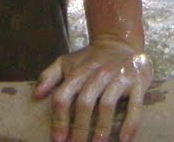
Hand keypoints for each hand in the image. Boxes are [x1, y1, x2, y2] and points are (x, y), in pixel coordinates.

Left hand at [35, 39, 152, 141]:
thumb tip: (36, 96)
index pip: (64, 95)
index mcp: (79, 71)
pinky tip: (124, 139)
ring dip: (102, 128)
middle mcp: (98, 73)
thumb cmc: (90, 59)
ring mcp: (119, 76)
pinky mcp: (138, 81)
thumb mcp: (67, 62)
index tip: (58, 139)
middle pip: (85, 102)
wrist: (121, 41)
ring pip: (107, 104)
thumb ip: (49, 76)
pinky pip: (135, 104)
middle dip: (79, 128)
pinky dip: (130, 123)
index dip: (60, 119)